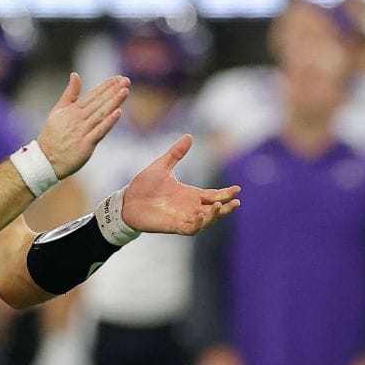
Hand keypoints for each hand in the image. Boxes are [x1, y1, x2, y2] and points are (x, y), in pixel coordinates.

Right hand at [36, 73, 129, 179]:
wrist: (45, 160)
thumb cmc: (53, 136)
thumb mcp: (58, 111)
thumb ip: (69, 93)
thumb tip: (75, 74)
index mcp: (72, 110)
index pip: (92, 95)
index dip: (106, 86)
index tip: (118, 78)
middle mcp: (78, 119)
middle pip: (99, 103)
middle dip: (113, 91)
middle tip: (126, 80)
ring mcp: (82, 132)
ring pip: (100, 114)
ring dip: (113, 102)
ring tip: (125, 91)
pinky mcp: (85, 145)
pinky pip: (99, 132)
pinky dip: (108, 122)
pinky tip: (118, 113)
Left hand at [117, 135, 242, 235]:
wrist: (127, 200)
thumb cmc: (143, 185)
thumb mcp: (162, 165)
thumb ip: (176, 153)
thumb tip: (189, 136)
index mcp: (190, 194)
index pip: (212, 195)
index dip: (225, 193)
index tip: (237, 189)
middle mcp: (189, 207)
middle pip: (214, 210)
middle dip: (226, 207)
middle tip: (236, 202)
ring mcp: (182, 217)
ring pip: (206, 221)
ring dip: (214, 215)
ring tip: (220, 206)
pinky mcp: (173, 225)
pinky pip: (191, 229)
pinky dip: (198, 224)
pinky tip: (202, 215)